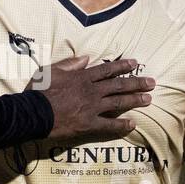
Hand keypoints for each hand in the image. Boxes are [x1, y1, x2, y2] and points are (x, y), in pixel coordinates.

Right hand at [35, 56, 154, 141]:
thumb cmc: (39, 91)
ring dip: (135, 100)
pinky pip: (109, 125)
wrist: (33, 113)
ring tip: (149, 100)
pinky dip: (121, 125)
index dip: (123, 66)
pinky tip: (133, 124)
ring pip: (118, 102)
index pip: (107, 69)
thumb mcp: (51, 70)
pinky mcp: (89, 124)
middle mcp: (91, 91)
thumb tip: (86, 58)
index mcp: (82, 77)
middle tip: (152, 83)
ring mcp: (92, 108)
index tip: (135, 63)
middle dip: (137, 83)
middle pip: (119, 85)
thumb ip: (70, 63)